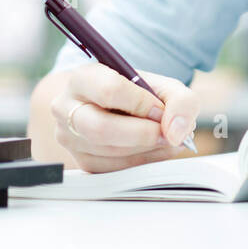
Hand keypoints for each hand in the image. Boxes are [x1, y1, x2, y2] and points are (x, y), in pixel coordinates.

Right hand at [49, 63, 199, 172]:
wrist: (118, 107)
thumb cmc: (138, 93)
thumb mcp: (164, 86)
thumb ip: (181, 101)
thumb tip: (177, 133)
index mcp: (83, 78)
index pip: (109, 91)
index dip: (142, 104)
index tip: (161, 110)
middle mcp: (66, 108)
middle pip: (101, 128)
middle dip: (143, 134)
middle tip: (167, 134)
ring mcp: (69, 137)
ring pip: (108, 151)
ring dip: (146, 149)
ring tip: (167, 139)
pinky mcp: (81, 160)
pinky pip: (112, 169)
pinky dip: (142, 162)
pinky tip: (155, 150)